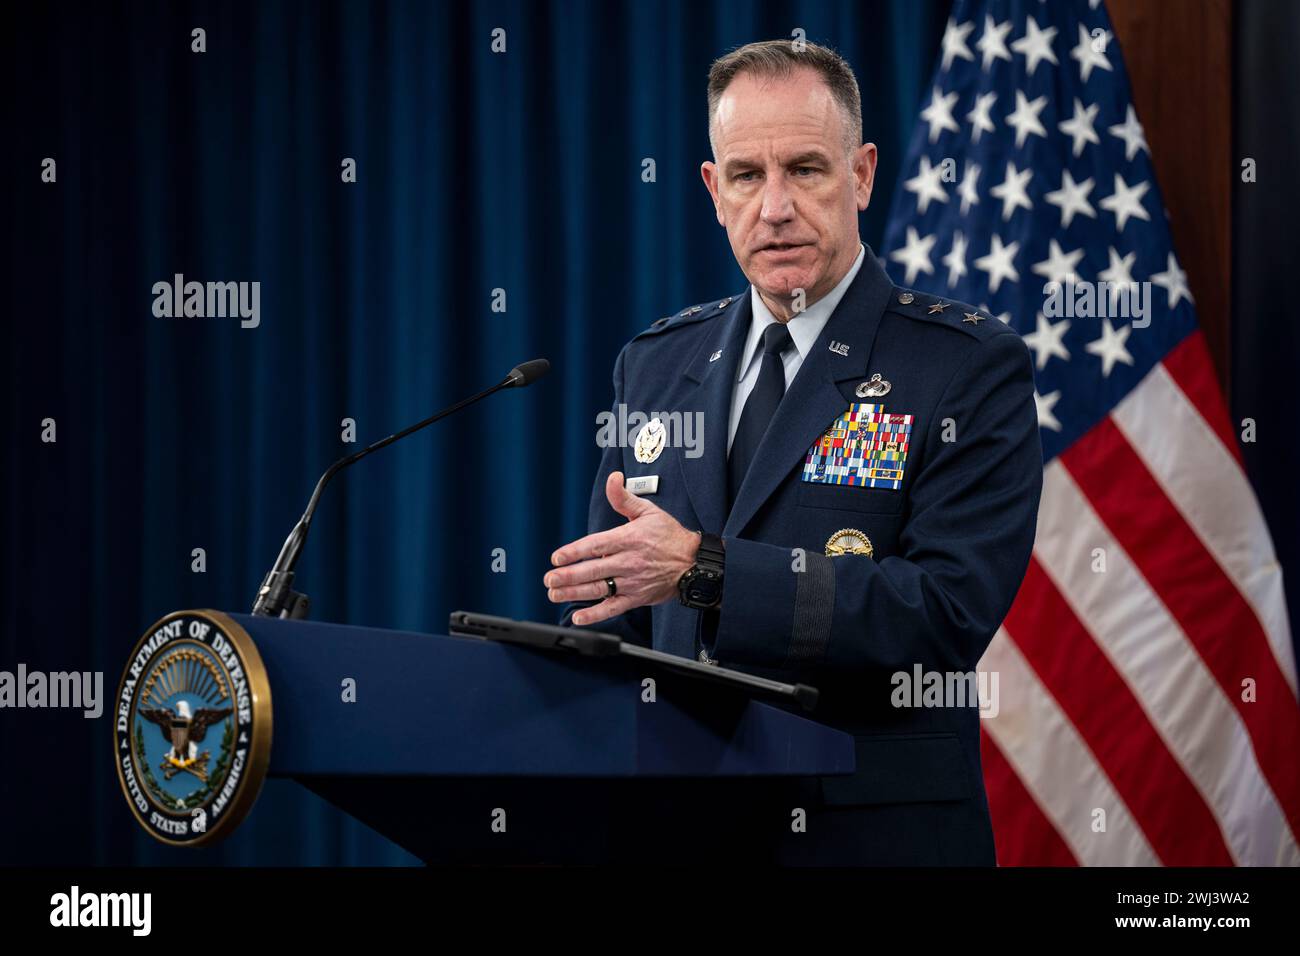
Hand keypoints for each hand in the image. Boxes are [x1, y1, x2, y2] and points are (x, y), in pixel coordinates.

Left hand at [545, 471, 700, 625]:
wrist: (694, 563)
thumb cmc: (670, 536)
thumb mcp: (648, 511)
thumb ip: (624, 498)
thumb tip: (613, 479)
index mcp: (629, 539)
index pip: (597, 545)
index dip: (575, 552)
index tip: (557, 557)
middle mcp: (629, 561)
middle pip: (594, 570)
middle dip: (569, 576)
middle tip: (549, 579)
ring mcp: (632, 582)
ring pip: (599, 589)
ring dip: (575, 593)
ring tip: (555, 594)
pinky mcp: (636, 598)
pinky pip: (613, 608)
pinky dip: (595, 615)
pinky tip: (579, 617)